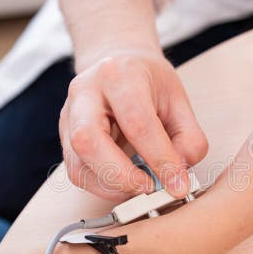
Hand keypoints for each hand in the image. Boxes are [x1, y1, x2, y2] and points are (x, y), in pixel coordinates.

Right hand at [60, 53, 208, 199]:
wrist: (118, 65)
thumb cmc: (149, 82)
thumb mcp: (178, 100)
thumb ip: (187, 137)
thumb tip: (179, 177)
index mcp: (120, 74)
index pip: (136, 121)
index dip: (160, 158)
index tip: (178, 183)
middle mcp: (85, 92)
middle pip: (88, 140)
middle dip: (122, 175)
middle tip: (151, 188)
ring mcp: (69, 115)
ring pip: (77, 163)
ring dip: (112, 186)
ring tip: (141, 186)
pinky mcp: (64, 137)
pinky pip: (77, 172)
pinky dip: (103, 186)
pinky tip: (126, 183)